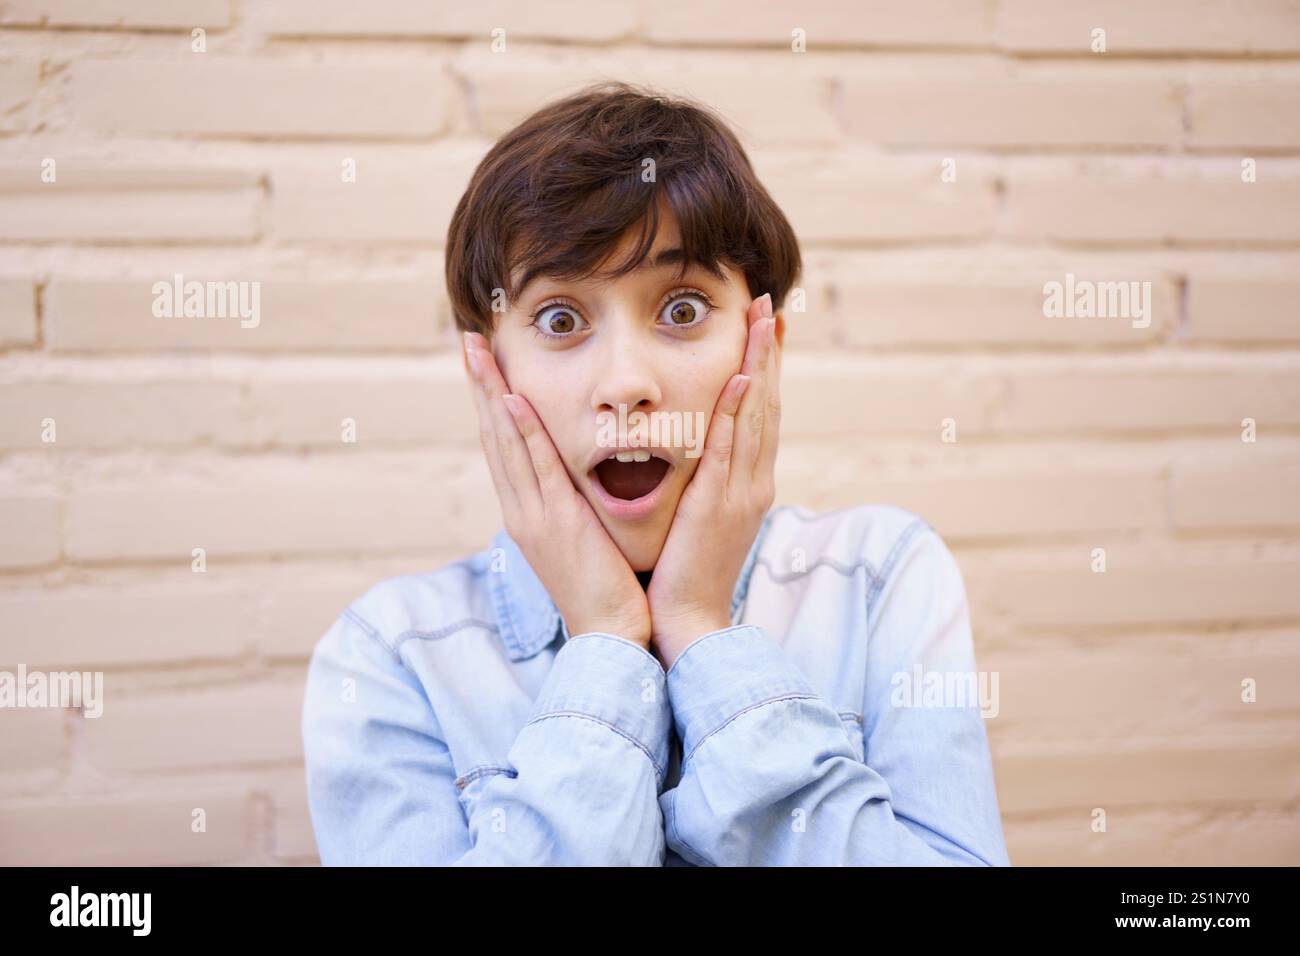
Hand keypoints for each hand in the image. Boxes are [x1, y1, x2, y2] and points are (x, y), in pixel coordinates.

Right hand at [463, 332, 651, 647]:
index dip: (491, 400)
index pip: (505, 444)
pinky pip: (536, 469)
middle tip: (469, 340)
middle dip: (480, 385)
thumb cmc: (607, 585)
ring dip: (490, 393)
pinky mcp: (554, 523)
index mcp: (528, 509)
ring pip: (505, 443)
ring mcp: (533, 514)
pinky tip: (512, 399)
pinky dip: (521, 432)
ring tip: (478, 351)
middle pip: (493, 434)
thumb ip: (577, 500)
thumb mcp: (585, 533)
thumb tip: (582, 471)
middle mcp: (521, 507)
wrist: (610, 631)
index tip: (486, 362)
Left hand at [647, 293, 780, 669]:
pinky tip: (740, 380)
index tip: (766, 328)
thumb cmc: (687, 570)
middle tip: (772, 306)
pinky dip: (738, 414)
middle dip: (769, 354)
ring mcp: (741, 493)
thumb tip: (698, 449)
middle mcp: (753, 482)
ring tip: (763, 323)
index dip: (765, 367)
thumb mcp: (701, 516)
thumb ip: (705, 479)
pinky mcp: (718, 507)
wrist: (689, 620)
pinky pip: (729, 452)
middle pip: (767, 405)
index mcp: (748, 483)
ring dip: (760, 368)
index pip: (760, 413)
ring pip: (755, 419)